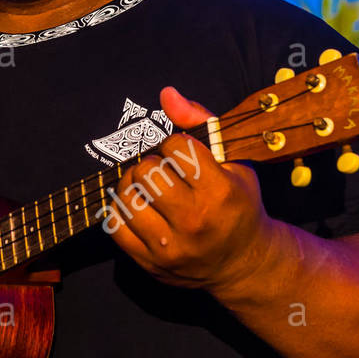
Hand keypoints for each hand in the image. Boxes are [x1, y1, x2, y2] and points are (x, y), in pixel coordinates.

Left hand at [107, 87, 275, 291]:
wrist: (243, 263)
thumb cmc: (238, 205)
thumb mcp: (234, 162)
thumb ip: (200, 122)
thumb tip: (166, 94)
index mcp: (220, 193)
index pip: (175, 147)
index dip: (174, 144)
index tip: (182, 155)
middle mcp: (194, 221)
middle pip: (146, 171)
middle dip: (151, 163)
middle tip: (163, 171)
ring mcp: (171, 247)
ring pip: (127, 197)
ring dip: (133, 185)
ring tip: (149, 187)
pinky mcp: (150, 263)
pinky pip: (115, 225)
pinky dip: (121, 210)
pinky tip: (139, 207)